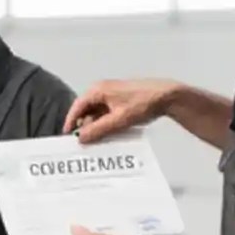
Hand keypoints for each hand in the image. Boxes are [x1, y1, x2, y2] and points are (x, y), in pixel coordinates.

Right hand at [62, 78, 179, 143]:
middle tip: (85, 143)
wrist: (167, 96)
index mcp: (97, 91)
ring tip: (98, 141)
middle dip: (85, 127)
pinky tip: (110, 134)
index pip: (77, 107)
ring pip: (97, 113)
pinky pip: (106, 112)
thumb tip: (79, 138)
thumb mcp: (118, 120)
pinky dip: (106, 123)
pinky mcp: (120, 99)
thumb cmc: (141, 104)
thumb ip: (97, 130)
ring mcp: (111, 94)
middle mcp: (101, 90)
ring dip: (96, 126)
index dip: (70, 123)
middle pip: (86, 111)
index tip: (68, 138)